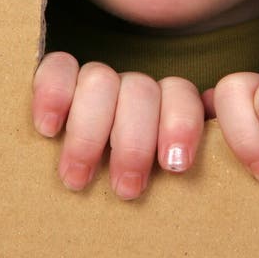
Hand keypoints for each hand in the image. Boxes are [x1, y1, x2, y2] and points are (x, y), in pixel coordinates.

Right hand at [32, 52, 204, 199]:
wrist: (80, 190)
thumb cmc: (137, 190)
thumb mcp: (167, 177)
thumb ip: (185, 163)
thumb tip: (209, 163)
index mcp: (169, 106)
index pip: (180, 95)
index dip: (180, 124)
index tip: (174, 165)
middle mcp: (135, 90)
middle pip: (140, 91)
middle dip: (132, 142)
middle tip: (124, 189)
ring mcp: (99, 81)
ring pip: (99, 80)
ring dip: (89, 130)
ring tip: (77, 178)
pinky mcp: (61, 77)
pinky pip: (59, 67)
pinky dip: (53, 92)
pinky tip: (49, 128)